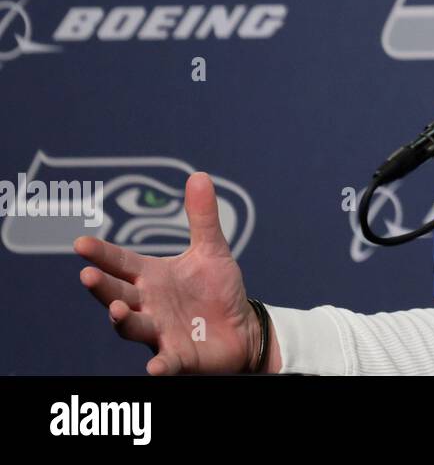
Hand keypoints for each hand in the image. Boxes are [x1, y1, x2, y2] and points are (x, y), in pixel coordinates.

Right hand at [74, 171, 261, 374]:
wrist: (242, 328)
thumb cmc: (218, 290)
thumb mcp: (212, 251)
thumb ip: (202, 217)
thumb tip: (199, 176)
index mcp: (153, 277)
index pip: (121, 263)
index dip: (102, 254)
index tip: (80, 243)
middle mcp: (149, 305)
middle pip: (118, 294)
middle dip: (103, 287)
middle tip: (88, 276)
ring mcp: (160, 332)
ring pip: (133, 327)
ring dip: (123, 320)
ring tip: (118, 310)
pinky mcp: (178, 357)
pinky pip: (166, 362)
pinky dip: (160, 364)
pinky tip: (155, 366)